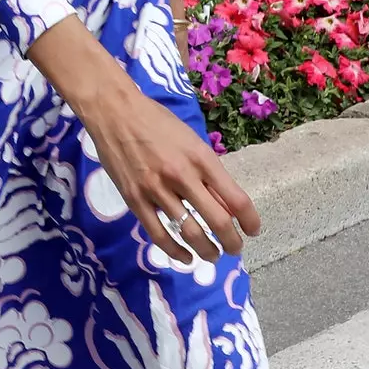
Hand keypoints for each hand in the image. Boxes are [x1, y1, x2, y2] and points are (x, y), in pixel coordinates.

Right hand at [28, 16, 258, 263]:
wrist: (114, 112)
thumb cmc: (157, 121)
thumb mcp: (191, 140)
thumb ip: (208, 171)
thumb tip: (225, 204)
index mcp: (201, 158)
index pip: (236, 198)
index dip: (250, 220)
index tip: (253, 230)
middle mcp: (182, 175)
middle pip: (217, 220)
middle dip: (232, 242)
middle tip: (236, 249)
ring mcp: (157, 189)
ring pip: (189, 232)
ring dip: (206, 250)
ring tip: (213, 255)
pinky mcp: (135, 200)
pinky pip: (159, 234)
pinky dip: (175, 251)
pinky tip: (185, 257)